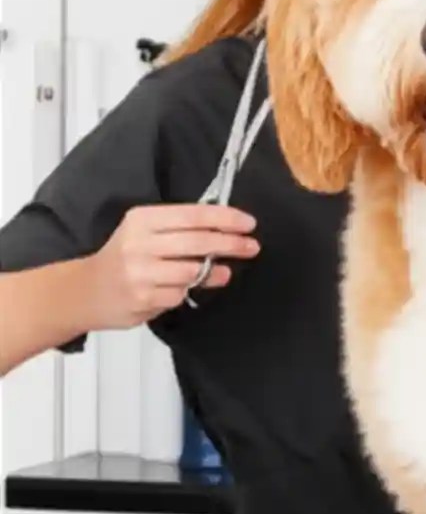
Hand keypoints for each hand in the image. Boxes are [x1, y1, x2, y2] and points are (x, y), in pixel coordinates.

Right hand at [83, 204, 259, 328]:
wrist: (85, 290)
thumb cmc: (125, 257)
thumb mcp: (146, 232)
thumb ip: (181, 229)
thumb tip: (227, 229)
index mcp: (143, 219)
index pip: (194, 215)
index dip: (226, 219)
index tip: (248, 223)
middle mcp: (139, 243)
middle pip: (198, 242)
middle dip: (231, 244)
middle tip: (251, 246)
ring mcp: (140, 272)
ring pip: (192, 271)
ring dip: (214, 272)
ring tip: (224, 272)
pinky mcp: (142, 298)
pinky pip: (179, 294)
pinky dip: (187, 292)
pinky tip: (183, 288)